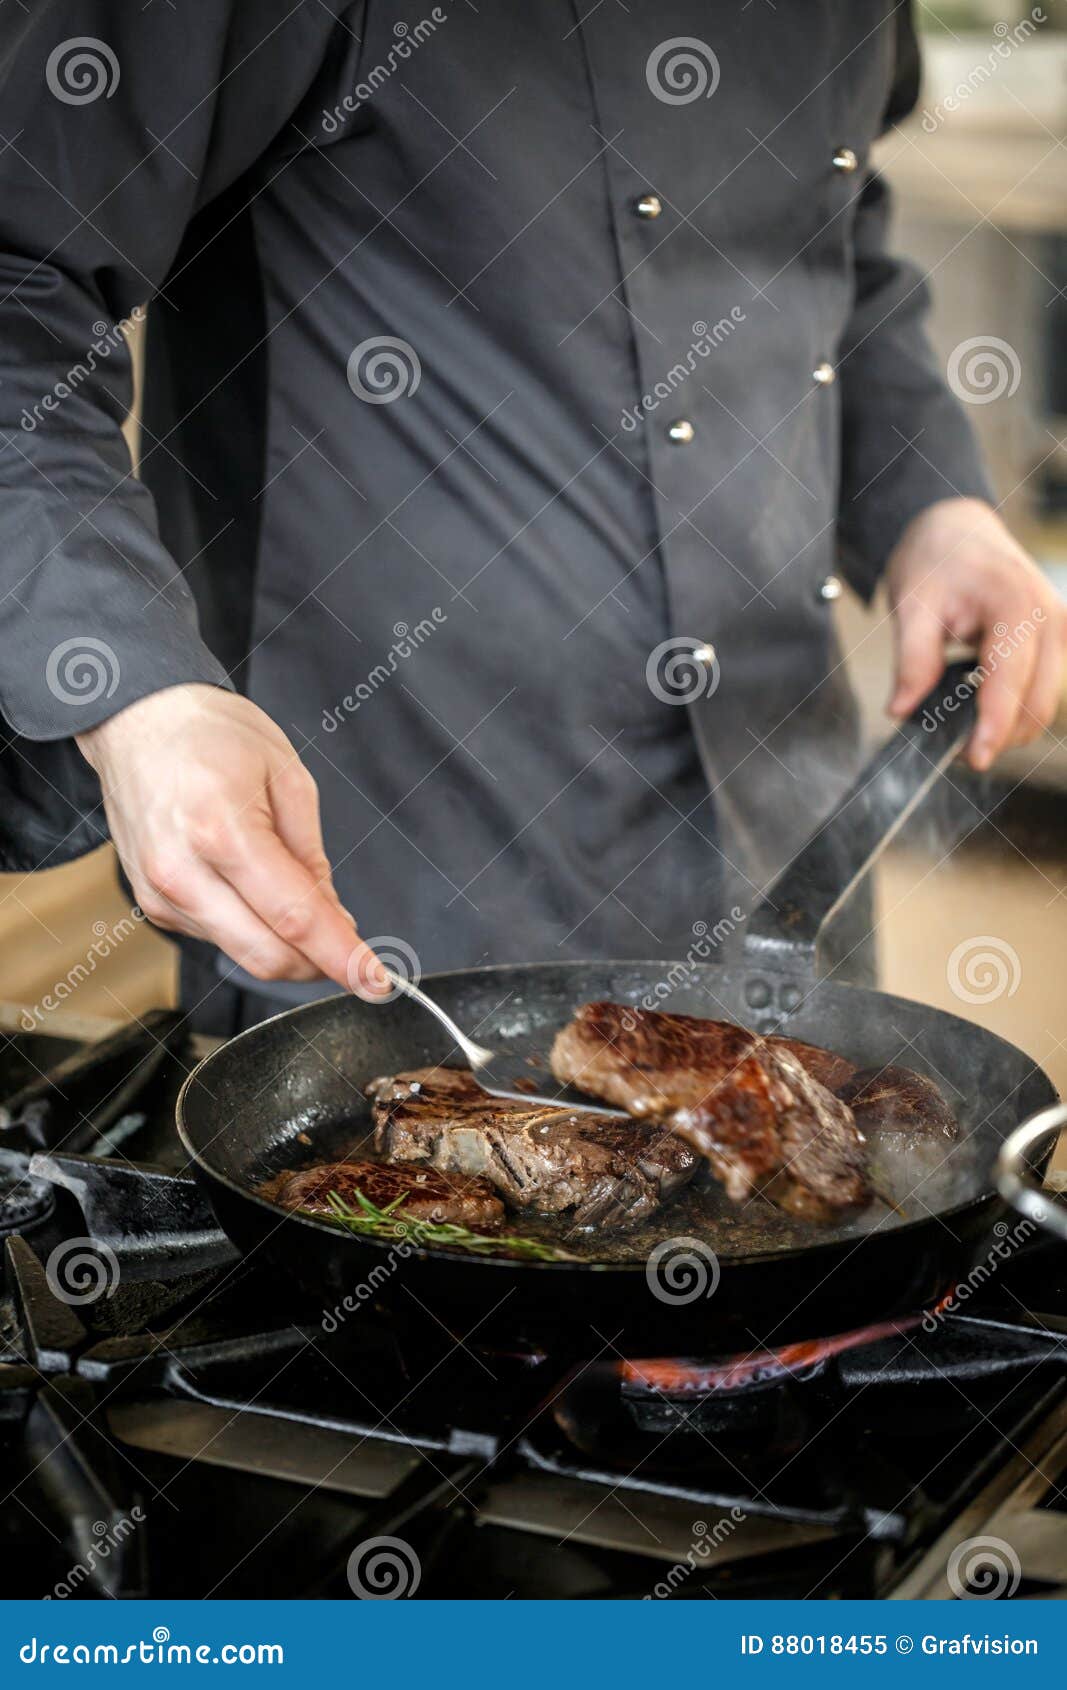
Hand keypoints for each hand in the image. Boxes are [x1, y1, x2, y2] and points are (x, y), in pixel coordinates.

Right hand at [77, 684, 390, 996]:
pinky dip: (253, 930)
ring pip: (243, 954)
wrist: (139, 722)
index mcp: (222, 830)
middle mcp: (183, 872)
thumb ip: (312, 856)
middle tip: (352, 948)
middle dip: (320, 964)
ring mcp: (161, 894)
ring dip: (287, 948)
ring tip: (303, 903)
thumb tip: (333, 918)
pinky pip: (219, 937)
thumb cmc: (211, 734)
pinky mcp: (153, 904)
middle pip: (267, 955)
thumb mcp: (287, 777)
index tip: (377, 981)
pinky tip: (259, 894)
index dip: (343, 956)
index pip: (295, 917)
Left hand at [886, 498, 1066, 769]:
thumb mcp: (911, 604)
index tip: (973, 760)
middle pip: (1037, 702)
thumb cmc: (936, 558)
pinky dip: (1016, 708)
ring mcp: (1060, 629)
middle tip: (956, 751)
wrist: (958, 527)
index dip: (992, 727)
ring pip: (1045, 703)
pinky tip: (982, 706)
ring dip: (1010, 725)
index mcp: (1016, 605)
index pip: (1010, 682)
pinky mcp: (1057, 640)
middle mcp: (1050, 618)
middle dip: (1000, 734)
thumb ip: (912, 660)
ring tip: (965, 728)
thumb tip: (902, 711)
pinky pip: (1044, 689)